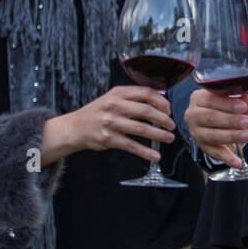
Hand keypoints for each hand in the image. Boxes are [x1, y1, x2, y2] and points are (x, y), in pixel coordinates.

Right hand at [42, 86, 175, 164]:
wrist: (75, 127)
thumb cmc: (98, 112)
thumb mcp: (113, 98)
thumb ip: (133, 98)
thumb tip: (160, 101)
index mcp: (118, 93)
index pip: (146, 93)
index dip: (161, 101)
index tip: (169, 109)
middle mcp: (114, 106)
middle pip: (146, 111)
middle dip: (163, 119)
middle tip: (172, 125)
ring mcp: (110, 122)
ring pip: (141, 129)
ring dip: (158, 135)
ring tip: (168, 138)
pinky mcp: (108, 139)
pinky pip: (131, 146)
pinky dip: (145, 151)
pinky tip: (155, 155)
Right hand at [186, 88, 247, 165]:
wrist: (214, 121)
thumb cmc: (223, 106)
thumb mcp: (231, 100)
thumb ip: (240, 100)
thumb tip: (247, 100)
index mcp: (198, 99)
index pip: (211, 100)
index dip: (227, 104)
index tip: (243, 107)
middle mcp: (193, 115)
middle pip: (211, 118)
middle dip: (231, 121)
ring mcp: (197, 133)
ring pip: (213, 136)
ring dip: (232, 136)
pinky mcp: (203, 147)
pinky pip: (215, 153)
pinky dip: (227, 158)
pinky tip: (238, 162)